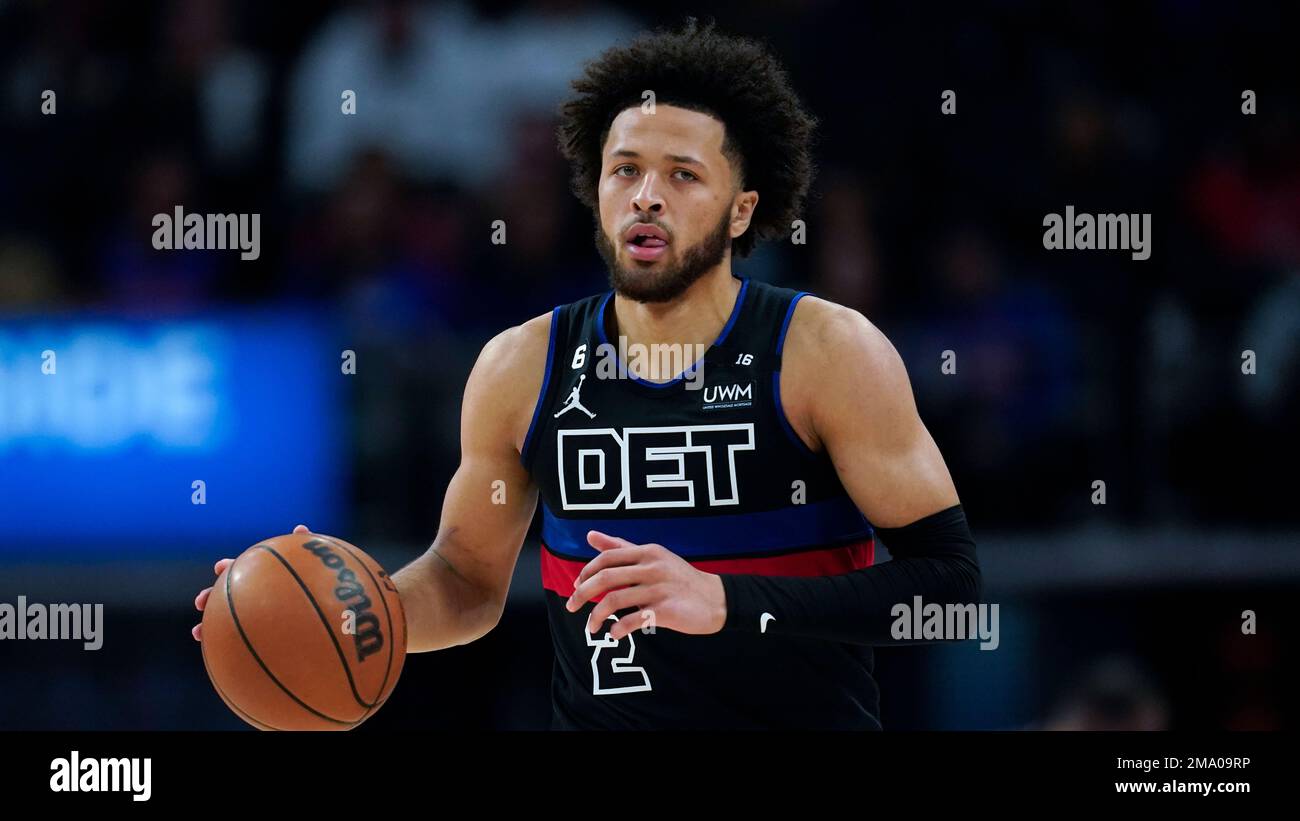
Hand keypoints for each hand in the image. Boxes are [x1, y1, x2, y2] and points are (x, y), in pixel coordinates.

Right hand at [192, 524, 309, 640]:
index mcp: (260, 577)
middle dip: (209, 596)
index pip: (239, 569)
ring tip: (197, 633)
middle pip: (224, 594)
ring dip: (207, 625)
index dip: (228, 567)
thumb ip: (305, 548)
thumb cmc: (318, 585)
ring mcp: (254, 616)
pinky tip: (219, 657)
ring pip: (224, 621)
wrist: (320, 613)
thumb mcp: (316, 566)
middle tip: (200, 601)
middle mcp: (253, 596)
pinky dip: (226, 649)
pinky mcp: (259, 636)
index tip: (220, 568)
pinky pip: (240, 644)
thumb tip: (299, 528)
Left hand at [565, 530, 726, 639]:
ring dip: (596, 617)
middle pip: (605, 578)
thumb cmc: (680, 578)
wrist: (716, 599)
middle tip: (571, 607)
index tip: (576, 586)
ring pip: (614, 601)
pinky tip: (614, 635)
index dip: (586, 572)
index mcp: (647, 551)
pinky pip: (632, 621)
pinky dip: (618, 630)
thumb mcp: (653, 557)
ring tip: (591, 628)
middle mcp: (652, 567)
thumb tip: (590, 535)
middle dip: (582, 594)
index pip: (607, 558)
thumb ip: (621, 547)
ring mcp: (658, 589)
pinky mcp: (665, 611)